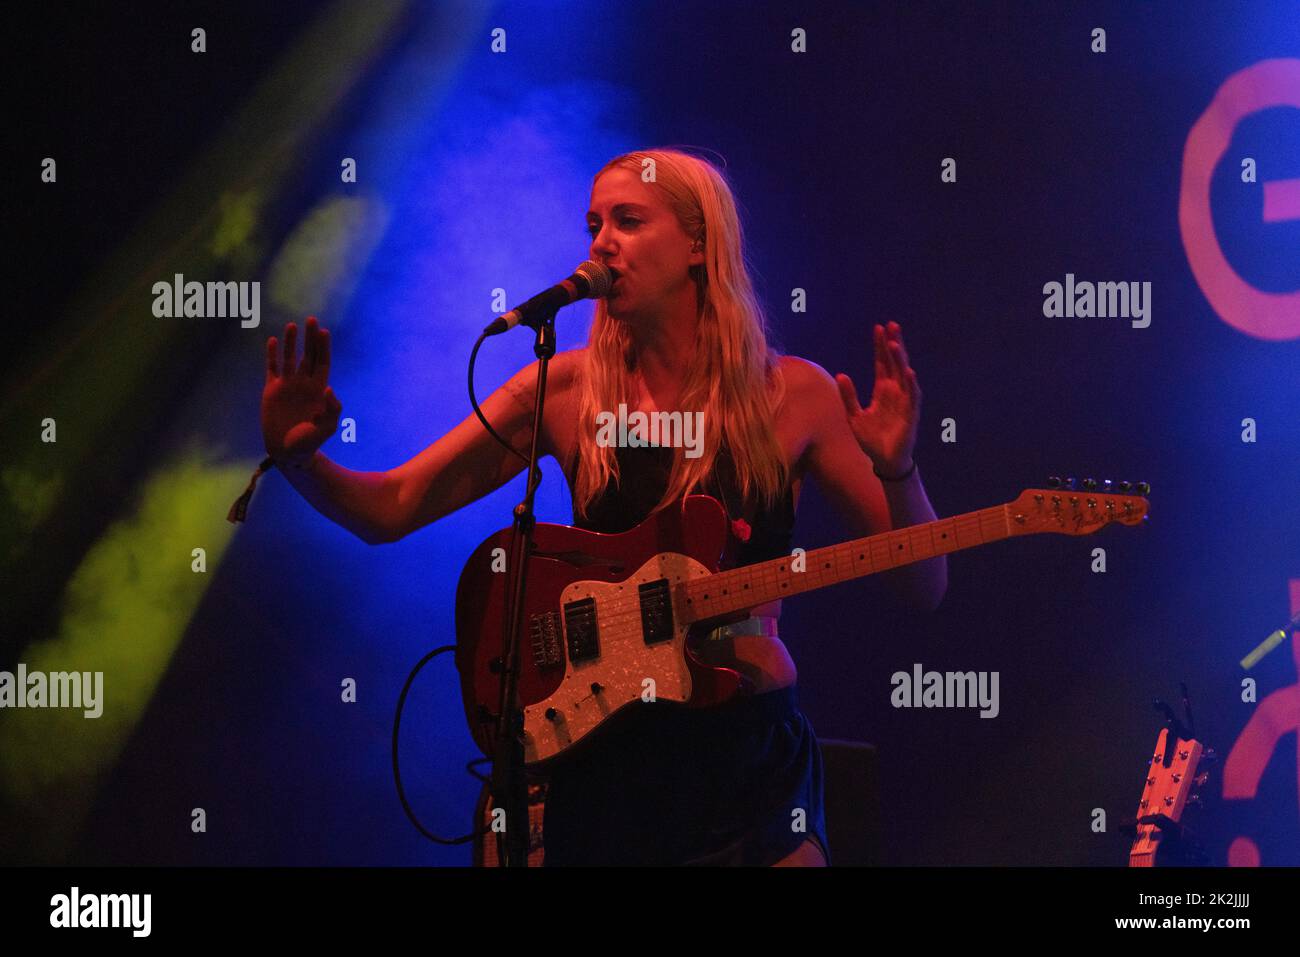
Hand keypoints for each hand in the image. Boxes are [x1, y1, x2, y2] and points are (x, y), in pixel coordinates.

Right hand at [262, 316, 341, 467]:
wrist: (289, 452)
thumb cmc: (310, 442)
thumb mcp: (327, 428)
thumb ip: (332, 410)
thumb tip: (329, 389)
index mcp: (319, 389)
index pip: (322, 363)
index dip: (324, 347)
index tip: (324, 332)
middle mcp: (304, 384)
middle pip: (308, 355)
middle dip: (310, 338)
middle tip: (311, 319)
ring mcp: (287, 385)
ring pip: (289, 358)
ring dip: (290, 342)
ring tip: (291, 326)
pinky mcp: (272, 390)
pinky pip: (272, 368)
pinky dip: (271, 355)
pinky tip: (272, 341)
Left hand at [835, 321, 921, 476]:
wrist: (884, 460)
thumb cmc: (871, 439)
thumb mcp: (854, 416)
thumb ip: (849, 396)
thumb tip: (841, 375)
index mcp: (882, 390)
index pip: (882, 363)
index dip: (880, 346)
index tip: (878, 328)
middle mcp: (895, 392)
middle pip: (895, 363)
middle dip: (893, 344)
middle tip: (891, 325)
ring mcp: (905, 401)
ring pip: (903, 375)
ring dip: (900, 360)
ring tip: (895, 343)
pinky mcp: (911, 414)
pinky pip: (912, 396)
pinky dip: (911, 385)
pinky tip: (908, 372)